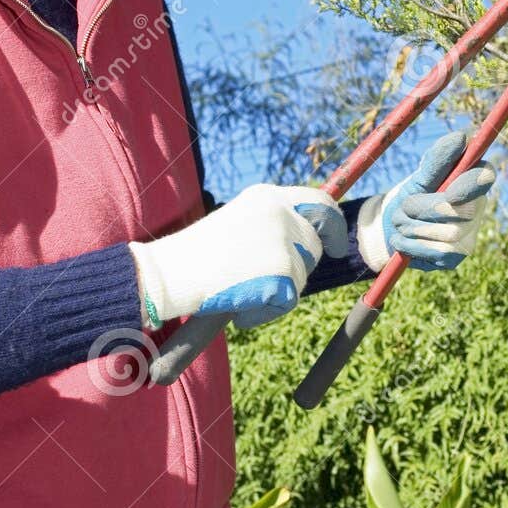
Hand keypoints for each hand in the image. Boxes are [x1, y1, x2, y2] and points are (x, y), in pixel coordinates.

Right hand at [129, 183, 348, 330]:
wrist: (171, 273)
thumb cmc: (196, 254)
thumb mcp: (237, 222)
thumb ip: (272, 224)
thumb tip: (308, 242)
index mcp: (268, 196)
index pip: (319, 202)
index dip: (333, 225)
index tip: (336, 245)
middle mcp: (281, 213)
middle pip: (312, 245)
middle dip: (297, 267)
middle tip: (264, 281)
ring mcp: (284, 242)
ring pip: (302, 275)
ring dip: (277, 290)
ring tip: (240, 289)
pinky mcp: (284, 272)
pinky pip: (289, 301)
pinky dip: (266, 311)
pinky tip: (239, 305)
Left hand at [355, 131, 494, 273]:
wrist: (390, 229)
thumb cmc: (411, 196)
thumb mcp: (420, 177)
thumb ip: (438, 160)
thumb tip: (462, 138)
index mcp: (471, 182)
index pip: (484, 177)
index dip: (469, 186)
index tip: (448, 193)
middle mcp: (476, 209)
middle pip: (460, 210)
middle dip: (422, 209)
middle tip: (403, 208)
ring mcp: (467, 236)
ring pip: (446, 233)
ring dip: (411, 227)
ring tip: (400, 223)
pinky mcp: (454, 259)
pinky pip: (435, 253)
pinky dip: (410, 245)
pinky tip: (402, 240)